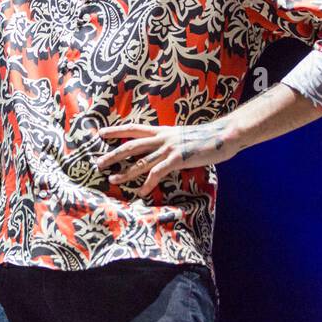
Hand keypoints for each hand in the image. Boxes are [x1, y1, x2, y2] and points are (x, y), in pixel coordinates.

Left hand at [93, 121, 244, 195]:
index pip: (133, 129)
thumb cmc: (205, 138)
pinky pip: (157, 173)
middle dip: (113, 154)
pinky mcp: (177, 159)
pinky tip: (141, 192)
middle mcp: (162, 138)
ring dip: (125, 172)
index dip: (116, 130)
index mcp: (162, 131)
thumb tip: (162, 151)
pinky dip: (147, 183)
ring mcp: (169, 148)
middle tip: (98, 162)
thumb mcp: (182, 136)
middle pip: (131, 145)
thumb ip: (170, 142)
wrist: (223, 135)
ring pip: (140, 161)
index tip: (101, 133)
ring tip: (112, 180)